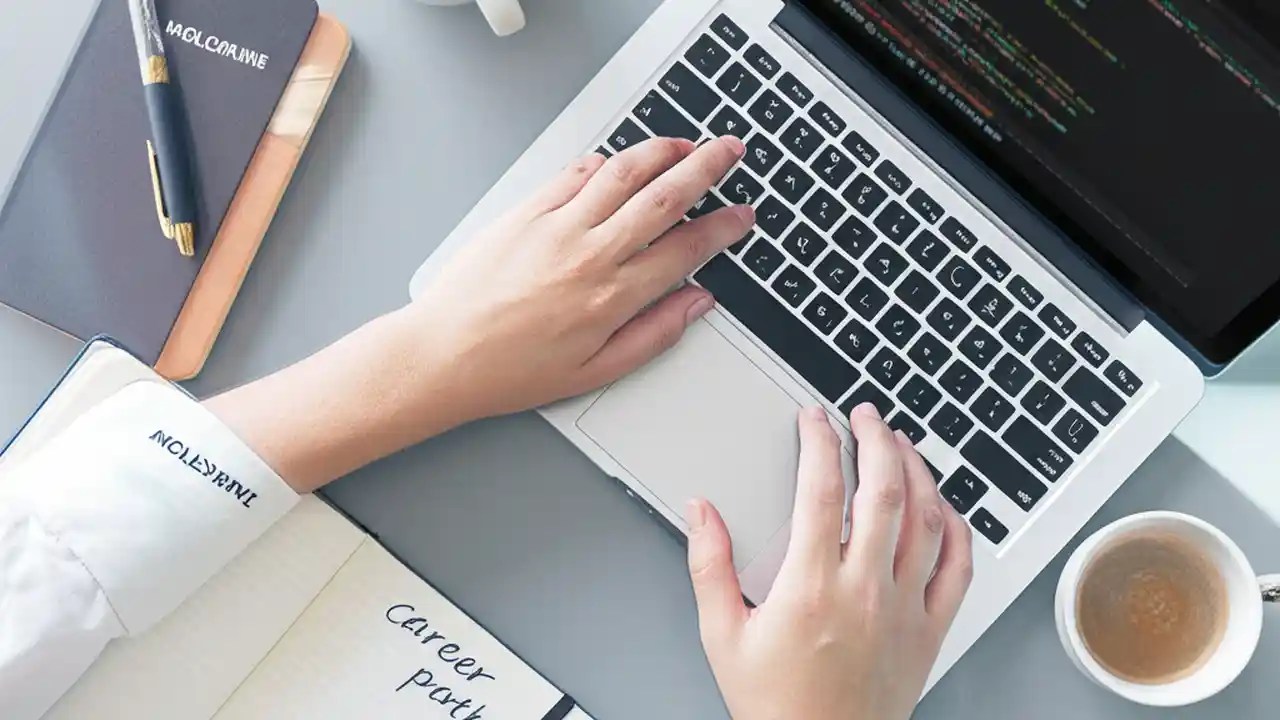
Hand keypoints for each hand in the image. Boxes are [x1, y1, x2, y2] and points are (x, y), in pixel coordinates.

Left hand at [208, 136, 750, 492]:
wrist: (442, 355)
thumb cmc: (511, 371)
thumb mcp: (595, 371)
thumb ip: (654, 334)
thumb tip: (697, 303)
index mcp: (612, 296)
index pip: (686, 248)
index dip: (723, 227)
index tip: (742, 215)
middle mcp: (590, 253)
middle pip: (664, 197)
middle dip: (706, 168)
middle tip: (729, 151)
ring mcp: (556, 227)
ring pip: (622, 172)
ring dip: (660, 151)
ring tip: (684, 144)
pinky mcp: (525, 212)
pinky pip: (574, 174)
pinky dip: (603, 161)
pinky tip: (618, 160)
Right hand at [686, 404, 973, 719]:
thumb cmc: (775, 704)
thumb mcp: (721, 634)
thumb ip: (709, 566)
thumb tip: (701, 511)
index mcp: (811, 587)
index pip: (821, 491)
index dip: (819, 442)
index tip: (814, 419)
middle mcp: (864, 591)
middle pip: (884, 490)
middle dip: (876, 438)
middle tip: (866, 415)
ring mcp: (904, 609)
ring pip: (927, 520)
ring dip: (918, 471)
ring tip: (902, 444)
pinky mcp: (929, 631)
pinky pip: (958, 569)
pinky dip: (956, 529)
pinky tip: (944, 508)